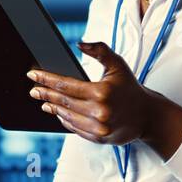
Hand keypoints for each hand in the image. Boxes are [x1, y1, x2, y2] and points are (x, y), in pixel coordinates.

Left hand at [26, 40, 154, 145]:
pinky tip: (59, 112)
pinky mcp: (98, 138)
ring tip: (44, 101)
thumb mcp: (118, 65)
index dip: (47, 79)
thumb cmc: (131, 88)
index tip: (33, 75)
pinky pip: (74, 129)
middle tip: (33, 89)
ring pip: (66, 116)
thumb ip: (100, 51)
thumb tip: (80, 43)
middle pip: (63, 101)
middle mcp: (99, 112)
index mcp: (101, 92)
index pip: (66, 85)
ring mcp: (98, 127)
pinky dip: (65, 120)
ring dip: (53, 108)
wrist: (148, 116)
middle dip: (45, 94)